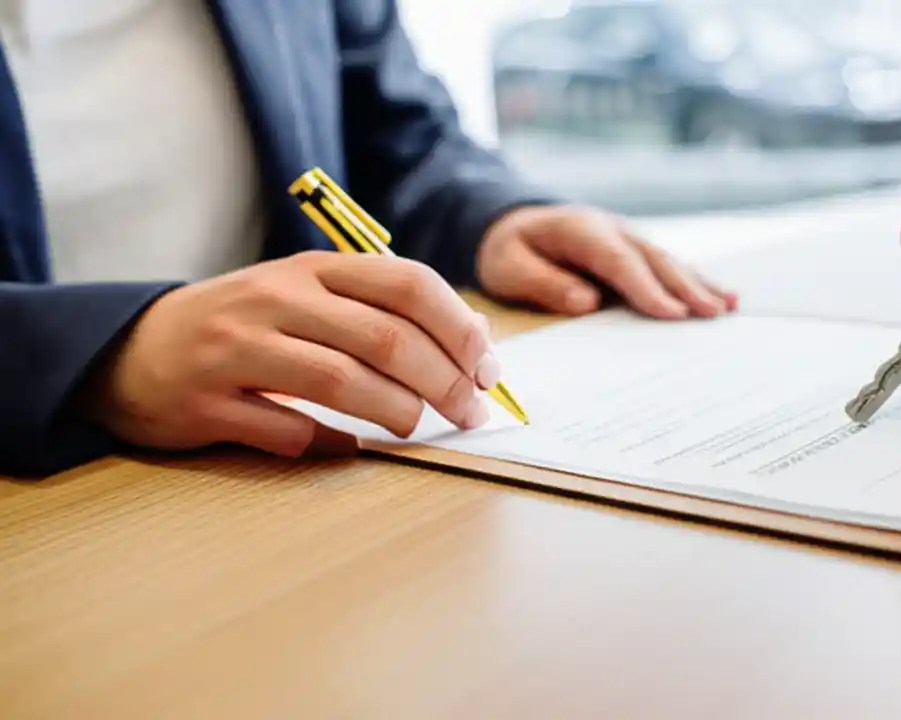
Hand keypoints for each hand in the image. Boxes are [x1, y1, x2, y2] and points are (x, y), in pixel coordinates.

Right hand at [84, 252, 500, 456]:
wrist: (134, 350)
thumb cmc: (248, 326)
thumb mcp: (311, 299)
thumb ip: (385, 311)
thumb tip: (477, 342)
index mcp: (313, 269)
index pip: (407, 284)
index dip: (459, 329)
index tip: (488, 370)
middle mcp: (276, 298)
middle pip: (384, 337)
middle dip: (442, 381)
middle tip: (467, 413)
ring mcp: (236, 348)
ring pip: (338, 380)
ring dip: (393, 411)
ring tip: (414, 428)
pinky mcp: (205, 399)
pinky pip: (282, 428)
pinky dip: (325, 442)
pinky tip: (347, 447)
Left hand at [475, 205, 736, 317]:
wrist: (513, 222)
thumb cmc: (509, 250)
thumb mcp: (509, 267)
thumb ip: (544, 282)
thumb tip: (586, 302)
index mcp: (581, 231)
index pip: (618, 261)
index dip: (646, 287)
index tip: (672, 313)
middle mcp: (613, 229)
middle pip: (653, 259)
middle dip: (685, 287)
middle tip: (713, 313)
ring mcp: (628, 238)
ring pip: (669, 261)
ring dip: (700, 283)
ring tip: (730, 305)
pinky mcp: (636, 251)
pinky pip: (668, 267)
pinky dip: (696, 281)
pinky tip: (723, 296)